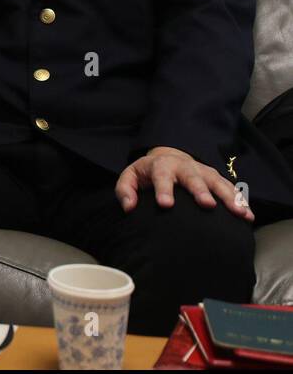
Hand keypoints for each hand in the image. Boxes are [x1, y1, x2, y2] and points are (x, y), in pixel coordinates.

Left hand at [115, 146, 253, 220]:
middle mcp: (185, 167)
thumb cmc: (147, 173)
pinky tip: (248, 215)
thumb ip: (125, 190)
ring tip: (239, 214)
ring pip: (218, 183)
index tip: (166, 204)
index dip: (163, 189)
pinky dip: (241, 201)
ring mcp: (203, 172)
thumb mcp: (130, 177)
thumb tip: (129, 207)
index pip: (161, 177)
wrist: (168, 158)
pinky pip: (231, 189)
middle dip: (201, 191)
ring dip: (229, 198)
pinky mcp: (216, 178)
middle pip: (193, 178)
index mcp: (161, 166)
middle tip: (207, 205)